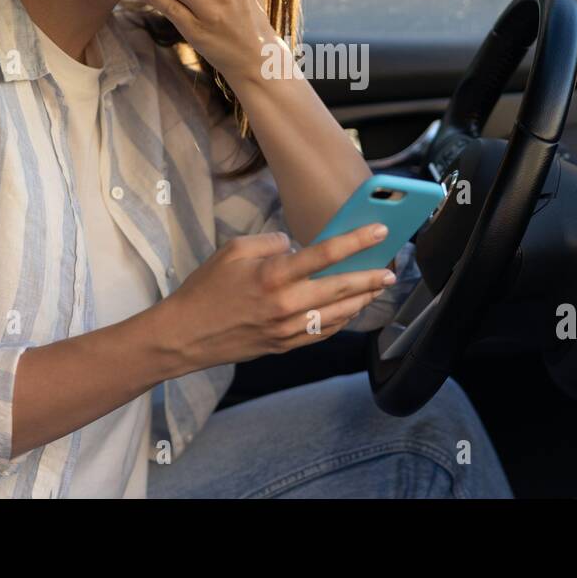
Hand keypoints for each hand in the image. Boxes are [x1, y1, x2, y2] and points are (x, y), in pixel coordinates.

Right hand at [160, 223, 397, 370]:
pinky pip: (322, 333)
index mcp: (273, 275)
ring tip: (376, 288)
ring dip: (361, 300)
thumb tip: (297, 247)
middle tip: (391, 271)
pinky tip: (349, 310)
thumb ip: (271, 242)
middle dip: (370, 277)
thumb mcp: (234, 250)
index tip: (379, 232)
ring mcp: (287, 329)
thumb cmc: (207, 288)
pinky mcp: (284, 345)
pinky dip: (341, 320)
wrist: (186, 334)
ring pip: (337, 315)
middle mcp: (286, 304)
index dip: (356, 241)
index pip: (325, 254)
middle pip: (341, 289)